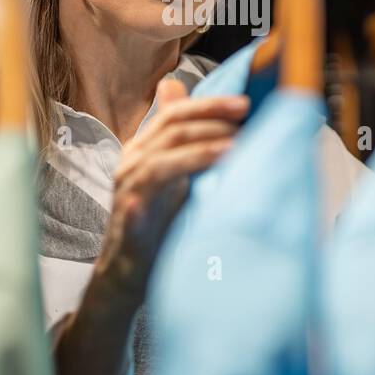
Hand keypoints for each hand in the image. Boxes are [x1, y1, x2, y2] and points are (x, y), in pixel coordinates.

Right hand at [97, 77, 249, 303]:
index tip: (244, 104)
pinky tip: (170, 190)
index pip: (175, 114)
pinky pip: (135, 204)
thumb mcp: (180, 176)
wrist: (130, 270)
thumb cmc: (161, 220)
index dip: (209, 105)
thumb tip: (215, 109)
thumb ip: (190, 142)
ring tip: (233, 148)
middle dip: (211, 120)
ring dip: (198, 152)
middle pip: (170, 129)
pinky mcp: (128, 224)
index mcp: (145, 148)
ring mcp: (128, 191)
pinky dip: (148, 195)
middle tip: (246, 117)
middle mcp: (133, 163)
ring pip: (159, 161)